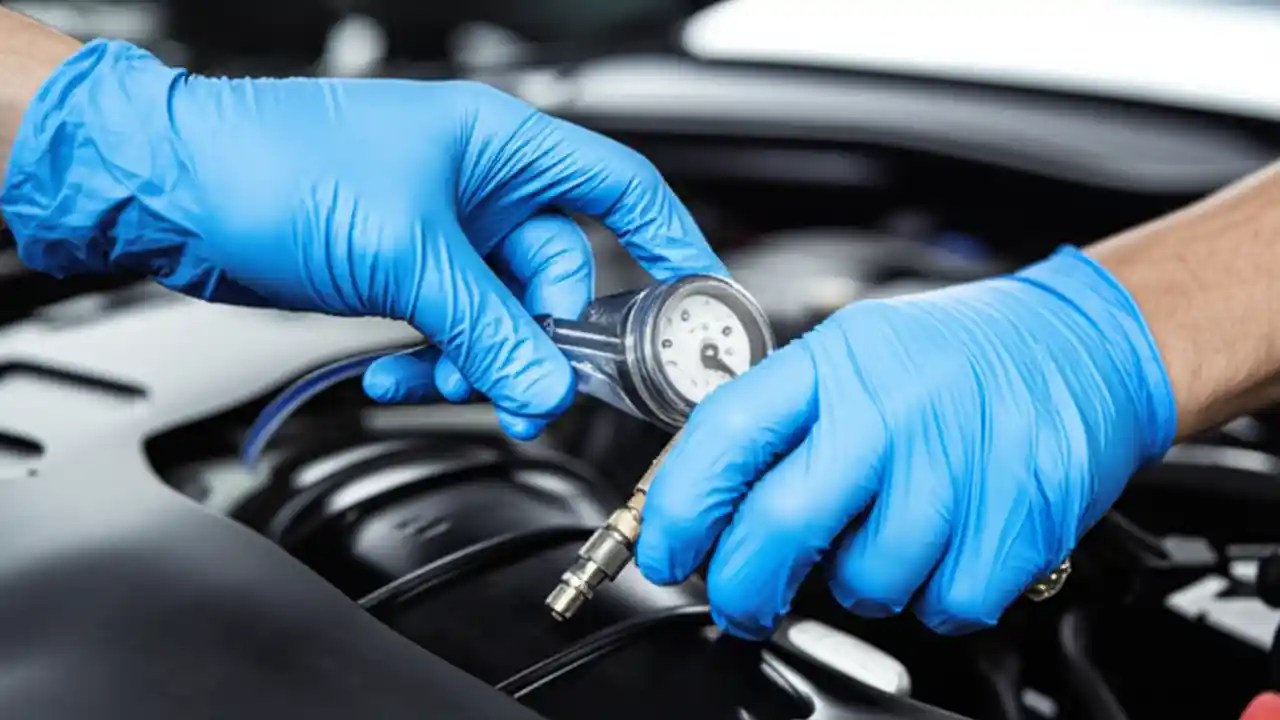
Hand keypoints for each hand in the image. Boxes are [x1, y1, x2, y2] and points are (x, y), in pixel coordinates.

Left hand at [0, 40, 724, 439]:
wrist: (173, 190)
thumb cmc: (274, 164)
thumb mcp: (405, 253)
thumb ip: (489, 328)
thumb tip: (544, 386)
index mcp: (501, 146)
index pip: (618, 190)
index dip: (667, 243)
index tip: (692, 299)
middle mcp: (482, 185)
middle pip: (561, 272)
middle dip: (546, 337)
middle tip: (529, 387)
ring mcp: (444, 230)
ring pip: (504, 313)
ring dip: (487, 358)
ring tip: (452, 380)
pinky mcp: (407, 268)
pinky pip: (454, 326)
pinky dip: (440, 358)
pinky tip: (402, 370)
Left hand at [636, 247, 1175, 637]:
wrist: (1085, 346)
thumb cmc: (957, 356)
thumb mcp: (854, 351)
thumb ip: (784, 416)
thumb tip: (706, 496)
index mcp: (834, 363)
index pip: (725, 436)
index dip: (678, 507)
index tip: (663, 549)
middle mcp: (889, 412)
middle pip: (778, 528)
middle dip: (742, 587)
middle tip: (742, 600)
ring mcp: (955, 469)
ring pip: (862, 584)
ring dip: (859, 585)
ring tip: (886, 539)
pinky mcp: (1015, 524)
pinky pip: (941, 607)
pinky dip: (934, 597)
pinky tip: (945, 549)